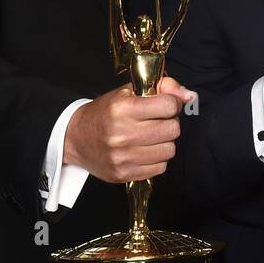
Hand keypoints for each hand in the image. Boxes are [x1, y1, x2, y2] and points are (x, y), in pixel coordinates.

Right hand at [64, 76, 193, 182]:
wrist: (74, 139)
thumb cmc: (104, 113)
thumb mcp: (128, 93)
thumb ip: (160, 88)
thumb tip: (189, 95)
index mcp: (122, 109)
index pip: (168, 105)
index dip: (172, 103)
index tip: (165, 104)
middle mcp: (122, 134)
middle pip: (172, 129)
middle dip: (169, 122)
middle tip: (157, 121)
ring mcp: (123, 157)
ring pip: (169, 150)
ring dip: (164, 142)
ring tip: (151, 137)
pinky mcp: (124, 174)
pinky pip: (160, 167)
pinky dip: (157, 158)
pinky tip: (145, 151)